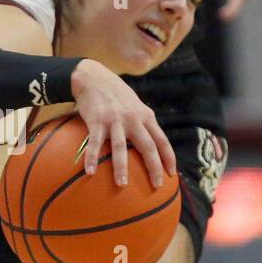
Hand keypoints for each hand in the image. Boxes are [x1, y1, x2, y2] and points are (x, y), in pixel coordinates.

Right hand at [70, 59, 175, 187]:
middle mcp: (133, 119)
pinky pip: (95, 143)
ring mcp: (115, 120)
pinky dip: (92, 158)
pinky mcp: (97, 121)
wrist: (94, 77)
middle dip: (154, 167)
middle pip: (147, 146)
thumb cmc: (116, 95)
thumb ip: (143, 122)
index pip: (162, 140)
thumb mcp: (135, 106)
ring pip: (120, 147)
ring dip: (121, 167)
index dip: (168, 157)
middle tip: (156, 185)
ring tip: (122, 185)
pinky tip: (90, 173)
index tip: (172, 174)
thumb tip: (152, 145)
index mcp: (145, 116)